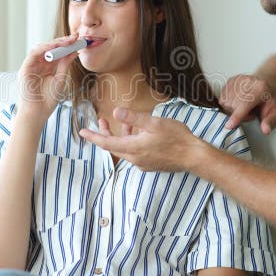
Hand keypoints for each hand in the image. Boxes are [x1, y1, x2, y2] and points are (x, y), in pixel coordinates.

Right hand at [16, 34, 78, 117]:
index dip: (66, 45)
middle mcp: (38, 64)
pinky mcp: (25, 69)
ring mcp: (31, 66)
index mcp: (46, 67)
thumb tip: (73, 51)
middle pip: (49, 48)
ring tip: (67, 41)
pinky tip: (54, 47)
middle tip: (74, 37)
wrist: (38, 113)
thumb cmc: (48, 99)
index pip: (56, 52)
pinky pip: (33, 54)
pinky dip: (43, 49)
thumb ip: (65, 64)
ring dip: (54, 43)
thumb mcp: (60, 79)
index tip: (77, 40)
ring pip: (41, 48)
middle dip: (62, 41)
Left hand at [79, 107, 204, 172]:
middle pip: (113, 146)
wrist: (193, 156)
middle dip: (105, 133)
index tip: (82, 132)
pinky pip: (134, 152)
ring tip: (126, 122)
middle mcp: (135, 159)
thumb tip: (116, 111)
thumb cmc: (177, 138)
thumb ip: (134, 118)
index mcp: (133, 148)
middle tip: (101, 120)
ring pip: (124, 149)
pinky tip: (139, 131)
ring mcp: (142, 163)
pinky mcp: (150, 163)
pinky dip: (131, 141)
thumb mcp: (154, 123)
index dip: (93, 136)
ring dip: (121, 136)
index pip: (106, 143)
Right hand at [218, 74, 275, 133]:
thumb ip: (271, 122)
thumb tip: (266, 130)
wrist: (270, 85)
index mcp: (261, 88)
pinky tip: (238, 103)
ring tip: (246, 108)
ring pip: (226, 102)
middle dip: (238, 115)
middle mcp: (248, 81)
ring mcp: (238, 79)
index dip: (236, 116)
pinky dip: (228, 105)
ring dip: (232, 110)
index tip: (229, 126)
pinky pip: (222, 98)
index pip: (245, 103)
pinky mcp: (231, 81)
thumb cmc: (272, 101)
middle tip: (251, 114)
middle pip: (233, 104)